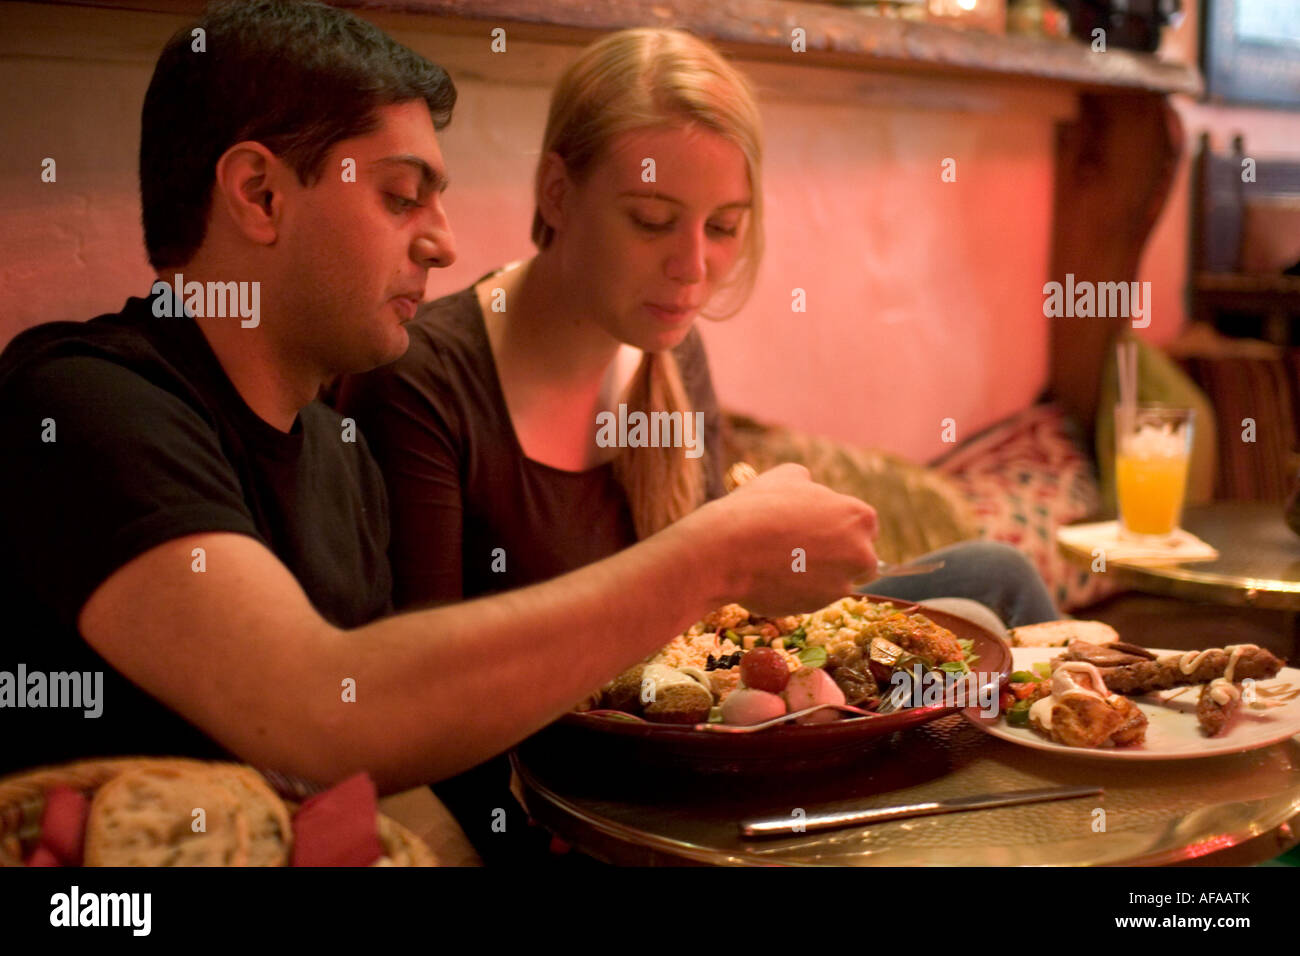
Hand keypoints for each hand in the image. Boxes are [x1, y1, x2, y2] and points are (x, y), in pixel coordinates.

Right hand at [684, 463, 877, 616]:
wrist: (727, 550)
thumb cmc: (758, 508)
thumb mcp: (786, 477)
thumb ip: (809, 484)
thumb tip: (810, 488)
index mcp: (860, 517)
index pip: (864, 526)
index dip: (839, 526)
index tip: (816, 528)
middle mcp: (861, 553)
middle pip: (860, 559)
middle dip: (838, 556)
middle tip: (802, 548)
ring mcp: (841, 584)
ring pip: (836, 581)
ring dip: (817, 574)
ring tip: (780, 560)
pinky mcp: (818, 607)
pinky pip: (813, 598)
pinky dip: (798, 590)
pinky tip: (773, 576)